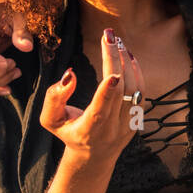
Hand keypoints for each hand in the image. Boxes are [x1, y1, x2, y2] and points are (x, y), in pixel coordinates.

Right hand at [39, 28, 145, 163]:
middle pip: (119, 93)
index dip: (107, 93)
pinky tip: (127, 55)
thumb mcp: (51, 119)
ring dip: (127, 63)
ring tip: (117, 42)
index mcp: (89, 131)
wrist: (93, 156)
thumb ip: (54, 97)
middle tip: (109, 36)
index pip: (101, 112)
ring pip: (134, 91)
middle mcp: (112, 130)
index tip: (113, 74)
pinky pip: (141, 92)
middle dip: (114, 61)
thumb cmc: (68, 132)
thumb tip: (71, 75)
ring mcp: (127, 125)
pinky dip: (136, 72)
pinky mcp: (137, 119)